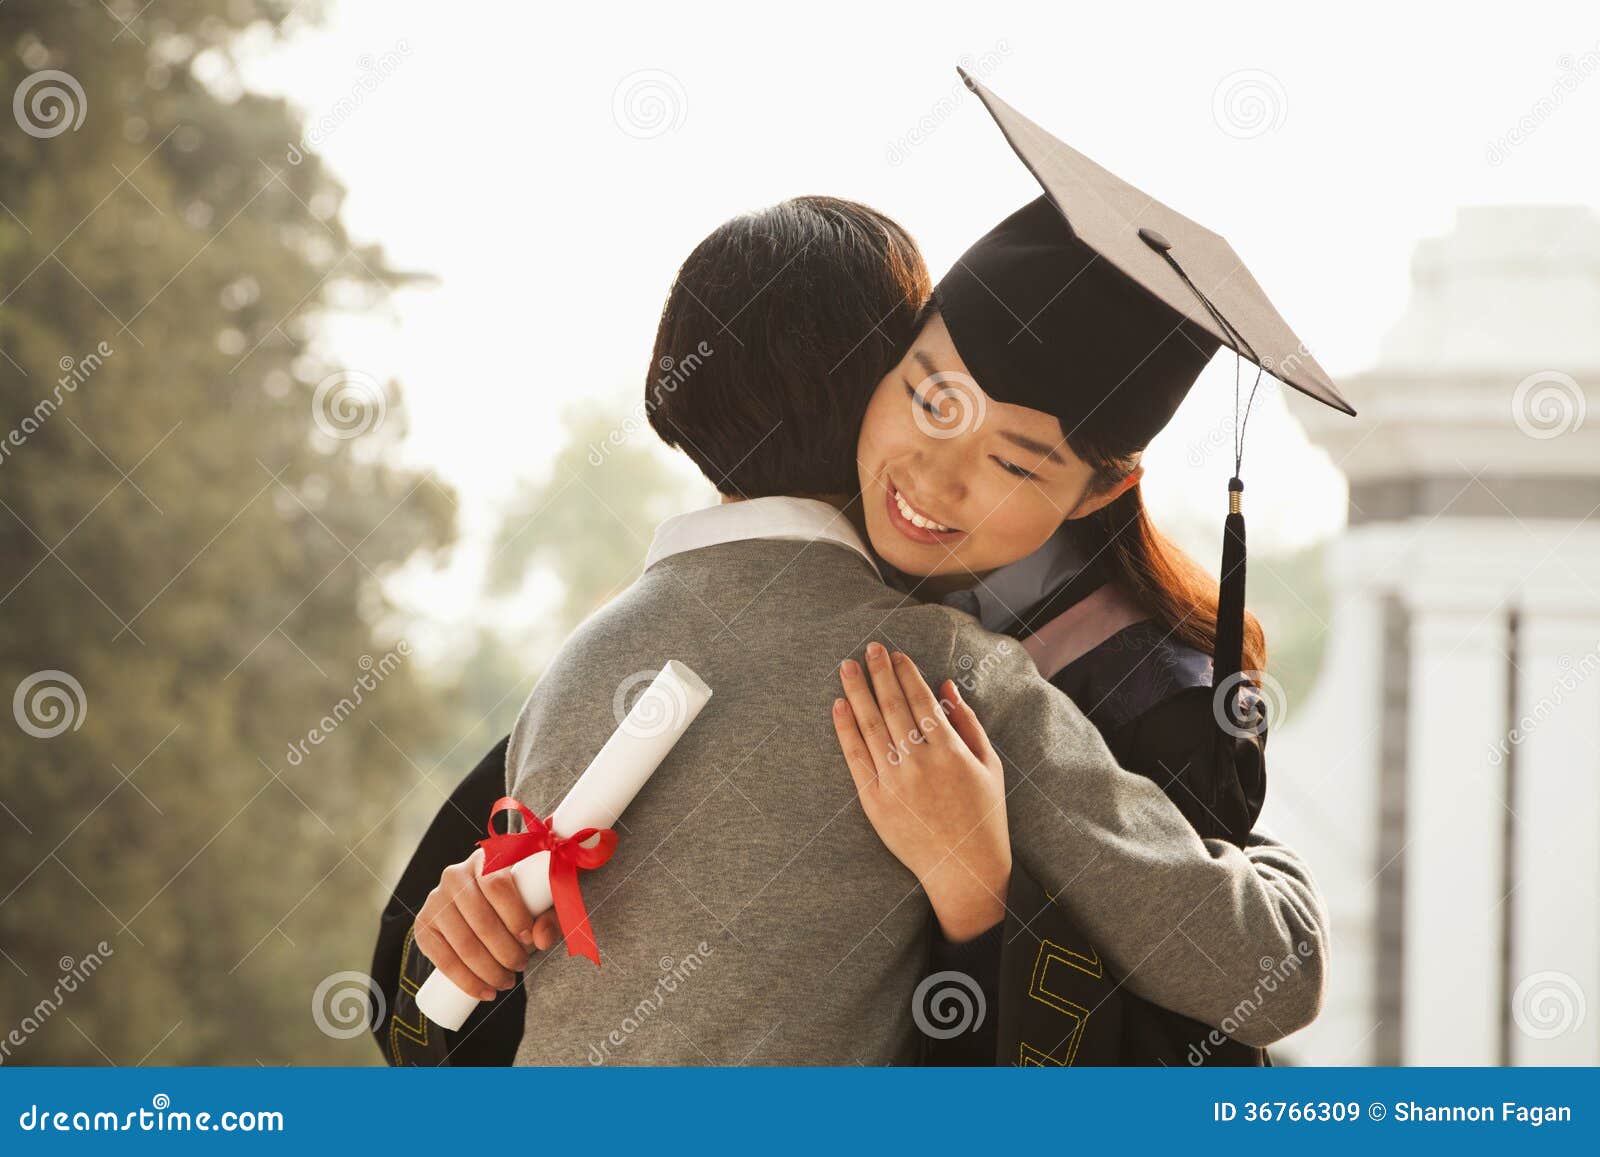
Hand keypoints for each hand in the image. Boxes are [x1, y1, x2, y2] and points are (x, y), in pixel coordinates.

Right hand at [413, 846, 563, 1000]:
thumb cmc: (523, 899)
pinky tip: (483, 991)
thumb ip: (550, 917)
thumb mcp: (544, 902)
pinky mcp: (424, 924)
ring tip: (507, 981)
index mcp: (486, 858)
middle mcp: (455, 874)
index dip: (514, 915)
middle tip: (521, 966)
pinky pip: (440, 957)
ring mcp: (435, 899)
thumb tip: (541, 939)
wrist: (492, 904)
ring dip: (488, 970)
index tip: (530, 940)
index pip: (496, 884)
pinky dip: (464, 980)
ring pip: (463, 942)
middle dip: (505, 951)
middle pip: (481, 918)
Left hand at [831, 642, 1010, 940]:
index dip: (906, 674)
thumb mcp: (989, 765)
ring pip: (870, 726)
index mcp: (950, 751)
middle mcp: (919, 763)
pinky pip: (855, 758)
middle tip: (869, 648)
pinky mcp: (875, 802)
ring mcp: (894, 782)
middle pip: (893, 706)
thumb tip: (946, 686)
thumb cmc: (983, 816)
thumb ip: (968, 722)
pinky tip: (839, 706)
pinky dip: (845, 729)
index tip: (895, 654)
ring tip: (847, 667)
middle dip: (879, 673)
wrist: (963, 869)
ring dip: (857, 692)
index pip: (921, 700)